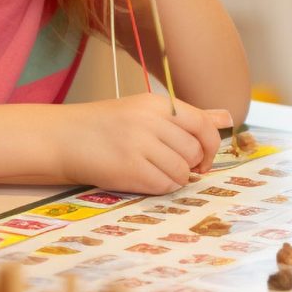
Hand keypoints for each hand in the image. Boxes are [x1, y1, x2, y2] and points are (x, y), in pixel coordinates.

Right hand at [56, 94, 226, 194]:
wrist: (64, 138)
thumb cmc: (107, 125)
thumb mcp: (147, 111)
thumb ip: (190, 115)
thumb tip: (228, 117)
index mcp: (157, 104)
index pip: (203, 125)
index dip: (212, 146)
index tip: (204, 157)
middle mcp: (150, 122)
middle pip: (194, 151)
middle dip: (193, 165)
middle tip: (176, 166)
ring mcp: (139, 145)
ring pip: (182, 171)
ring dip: (177, 177)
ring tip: (158, 171)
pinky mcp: (129, 169)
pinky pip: (164, 185)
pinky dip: (163, 187)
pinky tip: (148, 179)